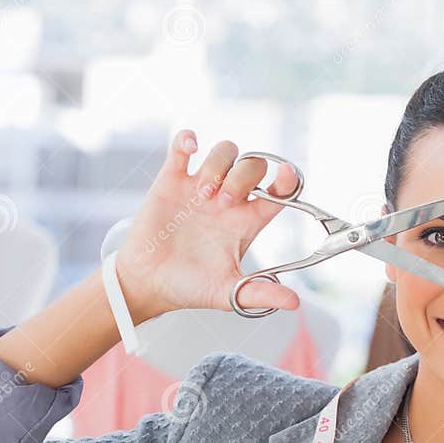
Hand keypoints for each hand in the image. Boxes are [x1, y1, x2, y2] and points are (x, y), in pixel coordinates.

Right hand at [114, 129, 301, 321]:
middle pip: (253, 166)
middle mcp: (228, 200)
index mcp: (246, 222)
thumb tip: (295, 303)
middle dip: (243, 177)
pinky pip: (183, 146)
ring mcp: (201, 187)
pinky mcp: (172, 180)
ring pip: (224, 152)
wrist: (148, 284)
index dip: (287, 179)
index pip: (278, 192)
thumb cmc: (190, 288)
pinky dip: (187, 139)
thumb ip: (260, 294)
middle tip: (224, 202)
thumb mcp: (228, 293)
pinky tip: (189, 148)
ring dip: (218, 165)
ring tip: (203, 192)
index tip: (286, 174)